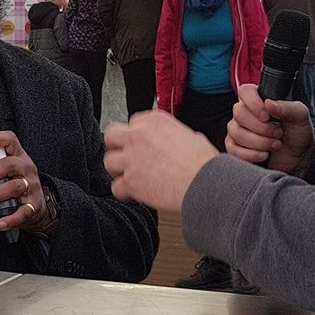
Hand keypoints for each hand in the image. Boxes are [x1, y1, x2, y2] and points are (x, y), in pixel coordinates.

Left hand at [0, 131, 48, 233]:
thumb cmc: (16, 183)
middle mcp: (26, 169)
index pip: (10, 140)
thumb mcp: (2, 171)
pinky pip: (22, 212)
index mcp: (18, 156)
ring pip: (16, 187)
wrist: (38, 206)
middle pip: (11, 164)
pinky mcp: (33, 206)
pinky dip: (10, 219)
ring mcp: (31, 187)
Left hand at [103, 110, 218, 211]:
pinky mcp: (131, 180)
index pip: (132, 123)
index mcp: (155, 121)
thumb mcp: (192, 136)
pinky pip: (115, 187)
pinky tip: (134, 194)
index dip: (136, 137)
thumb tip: (179, 141)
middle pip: (111, 136)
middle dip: (117, 148)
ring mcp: (132, 158)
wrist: (205, 182)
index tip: (141, 146)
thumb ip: (176, 135)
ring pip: (109, 162)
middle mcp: (139, 135)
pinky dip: (124, 193)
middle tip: (127, 159)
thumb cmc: (204, 163)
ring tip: (131, 177)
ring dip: (118, 171)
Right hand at [226, 84, 314, 174]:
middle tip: (278, 133)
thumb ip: (287, 108)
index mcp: (259, 100)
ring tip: (275, 144)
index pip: (245, 92)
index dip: (254, 103)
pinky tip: (265, 154)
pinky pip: (234, 150)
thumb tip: (268, 103)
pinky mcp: (235, 149)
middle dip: (262, 128)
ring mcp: (237, 131)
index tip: (267, 116)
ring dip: (260, 142)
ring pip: (237, 133)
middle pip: (239, 114)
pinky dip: (252, 154)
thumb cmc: (297, 134)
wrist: (298, 158)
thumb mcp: (300, 117)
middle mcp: (245, 113)